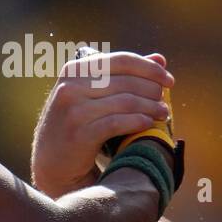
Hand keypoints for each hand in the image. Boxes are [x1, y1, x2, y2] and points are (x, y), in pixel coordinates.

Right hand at [31, 51, 173, 196]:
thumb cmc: (78, 125)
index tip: (168, 80)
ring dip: (150, 107)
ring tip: (164, 114)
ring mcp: (73, 110)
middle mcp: (70, 86)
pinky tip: (149, 124)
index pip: (121, 60)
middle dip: (152, 90)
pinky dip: (138, 122)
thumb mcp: (94, 95)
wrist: (53, 163)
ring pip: (125, 102)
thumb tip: (160, 58)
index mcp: (74, 70)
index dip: (149, 68)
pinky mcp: (79, 133)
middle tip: (165, 101)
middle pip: (126, 81)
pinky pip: (118, 123)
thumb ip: (124, 75)